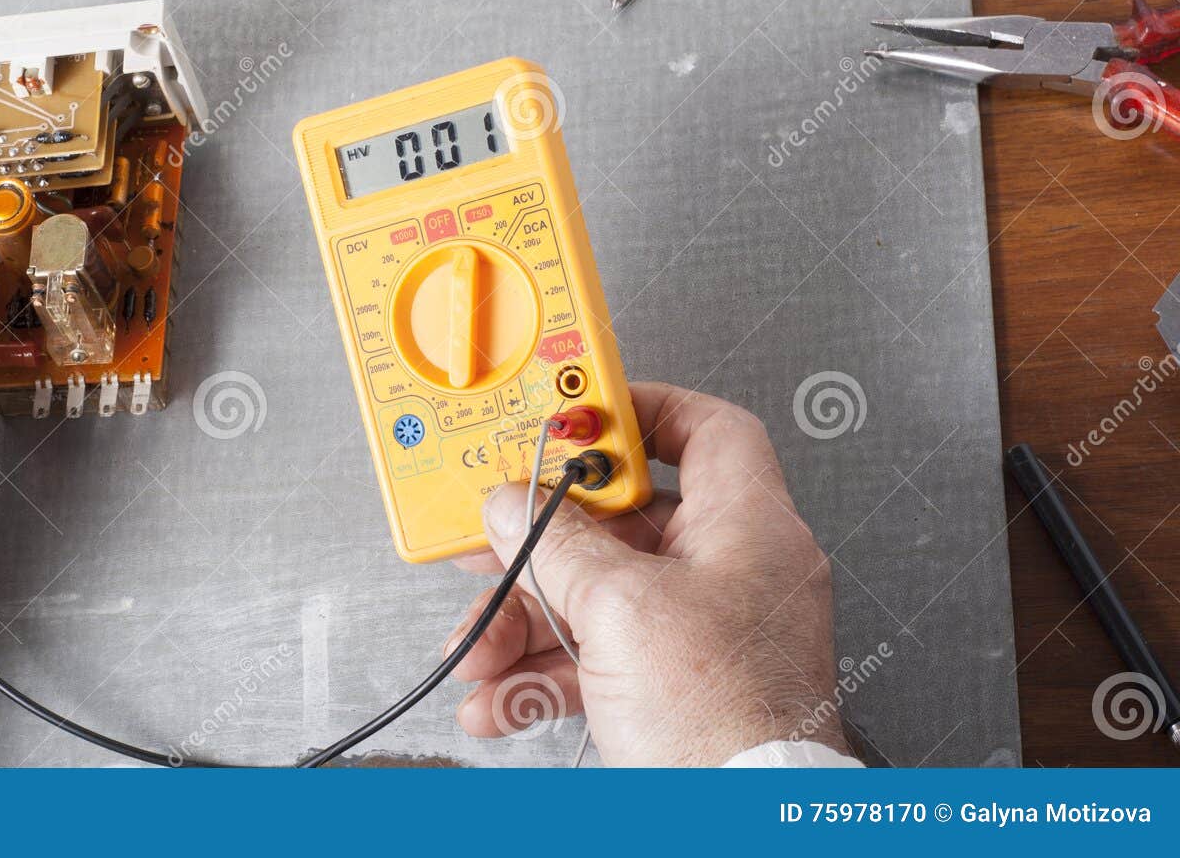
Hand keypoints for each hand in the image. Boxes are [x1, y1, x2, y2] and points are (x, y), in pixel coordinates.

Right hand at [449, 382, 849, 766]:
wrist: (739, 828)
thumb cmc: (725, 722)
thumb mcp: (621, 607)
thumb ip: (558, 542)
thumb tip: (516, 504)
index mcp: (748, 528)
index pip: (708, 429)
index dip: (639, 410)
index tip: (577, 417)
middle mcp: (732, 573)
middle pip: (623, 525)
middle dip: (542, 544)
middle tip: (494, 537)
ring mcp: (703, 632)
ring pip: (597, 596)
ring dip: (524, 623)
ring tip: (478, 649)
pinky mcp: (675, 686)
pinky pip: (597, 657)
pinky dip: (543, 674)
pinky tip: (499, 698)